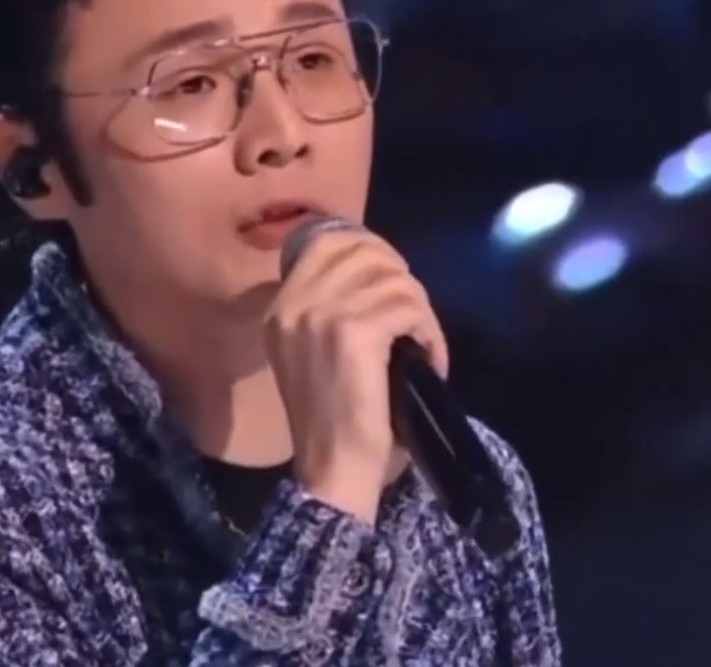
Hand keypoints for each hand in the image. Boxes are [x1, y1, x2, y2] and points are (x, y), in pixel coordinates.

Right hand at [264, 227, 448, 521]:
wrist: (334, 470)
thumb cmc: (334, 422)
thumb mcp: (317, 353)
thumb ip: (332, 309)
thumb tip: (380, 272)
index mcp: (281, 308)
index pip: (325, 240)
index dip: (369, 248)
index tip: (394, 277)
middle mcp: (293, 303)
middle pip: (363, 252)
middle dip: (400, 280)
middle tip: (414, 320)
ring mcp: (320, 314)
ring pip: (392, 279)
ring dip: (419, 312)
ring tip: (421, 345)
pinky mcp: (353, 331)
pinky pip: (407, 308)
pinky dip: (429, 333)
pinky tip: (427, 360)